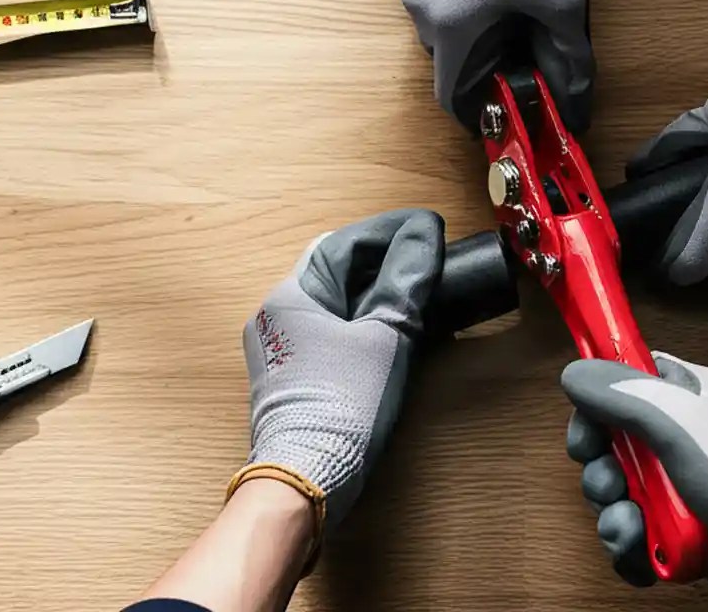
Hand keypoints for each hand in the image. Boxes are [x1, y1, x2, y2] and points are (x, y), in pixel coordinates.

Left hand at [228, 209, 444, 534]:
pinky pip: (331, 332)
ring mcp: (282, 349)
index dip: (391, 232)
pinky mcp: (293, 378)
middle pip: (336, 270)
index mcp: (292, 295)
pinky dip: (363, 321)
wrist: (307, 479)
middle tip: (426, 256)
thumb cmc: (342, 406)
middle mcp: (278, 316)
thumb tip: (424, 235)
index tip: (430, 229)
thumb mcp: (386, 336)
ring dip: (375, 291)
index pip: (345, 243)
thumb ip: (406, 281)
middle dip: (383, 259)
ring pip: (334, 302)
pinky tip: (393, 329)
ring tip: (417, 288)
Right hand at [399, 0, 594, 131]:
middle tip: (510, 43)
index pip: (445, 92)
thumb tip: (578, 92)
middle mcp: (419, 4)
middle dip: (475, 55)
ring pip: (436, 15)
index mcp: (449, 27)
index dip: (468, 109)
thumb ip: (569, 52)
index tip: (487, 111)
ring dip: (464, 19)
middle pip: (444, 52)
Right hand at [561, 352, 707, 611]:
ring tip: (632, 527)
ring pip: (621, 493)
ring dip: (614, 513)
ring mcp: (684, 484)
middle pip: (614, 443)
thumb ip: (622, 393)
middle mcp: (687, 434)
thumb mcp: (679, 421)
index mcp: (694, 394)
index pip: (631, 381)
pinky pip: (636, 530)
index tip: (587, 430)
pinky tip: (641, 551)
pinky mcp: (682, 527)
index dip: (599, 404)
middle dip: (601, 470)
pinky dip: (631, 544)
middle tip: (611, 485)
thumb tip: (572, 371)